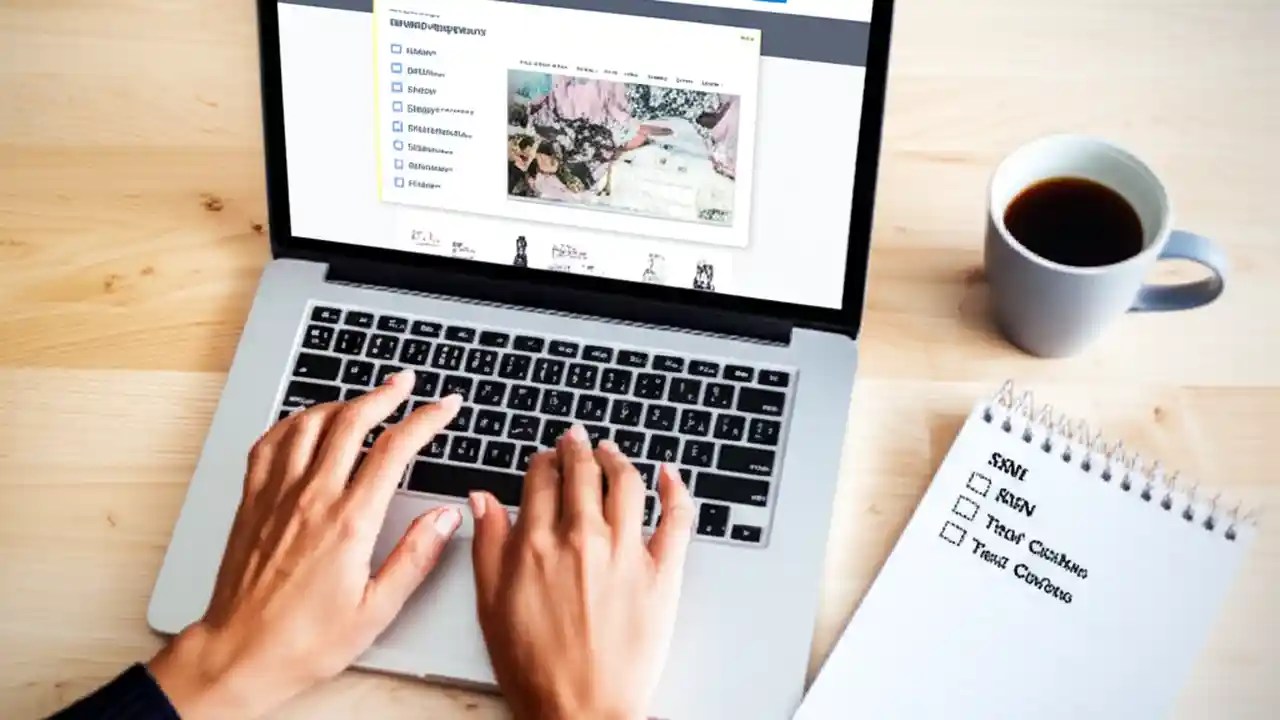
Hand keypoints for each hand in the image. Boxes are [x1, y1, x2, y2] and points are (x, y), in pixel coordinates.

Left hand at [148, 371, 461, 718]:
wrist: (240, 655)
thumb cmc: (306, 641)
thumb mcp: (377, 610)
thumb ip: (415, 557)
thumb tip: (444, 517)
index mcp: (349, 523)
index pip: (395, 450)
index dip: (426, 419)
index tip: (445, 406)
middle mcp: (311, 499)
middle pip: (351, 422)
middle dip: (385, 394)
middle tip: (404, 382)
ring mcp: (277, 496)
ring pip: (309, 423)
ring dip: (341, 401)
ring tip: (362, 397)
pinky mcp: (252, 503)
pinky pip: (270, 444)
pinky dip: (292, 422)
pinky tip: (305, 421)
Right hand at [470, 424, 694, 719]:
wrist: (580, 711)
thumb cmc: (534, 669)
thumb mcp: (490, 605)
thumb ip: (487, 544)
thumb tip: (481, 499)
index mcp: (535, 544)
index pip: (542, 479)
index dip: (543, 462)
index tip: (544, 459)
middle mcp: (582, 539)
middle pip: (583, 472)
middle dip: (577, 449)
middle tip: (577, 441)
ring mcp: (626, 552)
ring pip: (626, 482)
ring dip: (617, 458)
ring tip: (612, 452)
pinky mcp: (662, 572)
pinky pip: (676, 517)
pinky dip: (675, 488)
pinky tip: (670, 474)